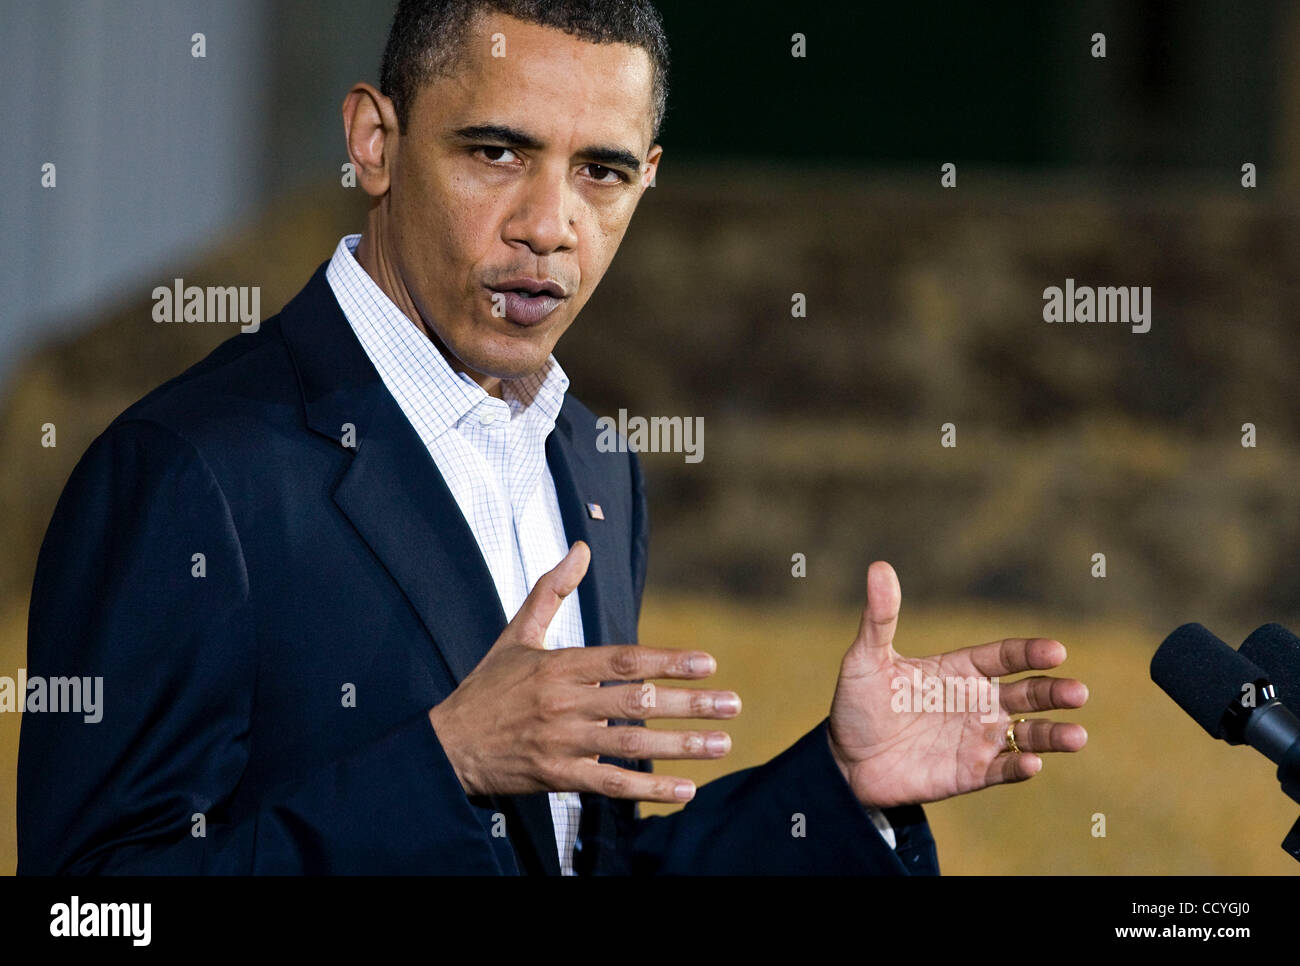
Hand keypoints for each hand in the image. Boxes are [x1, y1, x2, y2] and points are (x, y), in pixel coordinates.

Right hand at [427, 541, 741, 802]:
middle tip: (732, 704)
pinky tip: (685, 790)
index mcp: (559, 666)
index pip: (624, 660)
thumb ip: (551, 590)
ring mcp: (561, 742)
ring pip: (631, 745)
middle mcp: (563, 703)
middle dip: (689, 703)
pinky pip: (610, 785)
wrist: (448, 746)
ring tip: (722, 743)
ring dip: (681, 746)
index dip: (668, 660)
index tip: (708, 663)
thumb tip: (581, 547)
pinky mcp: (558, 776)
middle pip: (637, 702)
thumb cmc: (488, 687)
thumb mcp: (516, 633)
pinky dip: (649, 789)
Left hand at [827, 561, 1087, 808]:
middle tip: (1078, 691)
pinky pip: (1002, 770)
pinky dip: (1019, 767)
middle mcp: (976, 702)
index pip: (1003, 657)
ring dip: (1052, 734)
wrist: (845, 761)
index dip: (1029, 653)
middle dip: (1054, 692)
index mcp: (958, 670)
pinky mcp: (970, 773)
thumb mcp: (865, 659)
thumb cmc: (857, 705)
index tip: (1056, 651)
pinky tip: (1031, 763)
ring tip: (1077, 734)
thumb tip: (879, 567)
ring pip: (1027, 734)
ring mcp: (976, 739)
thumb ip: (879, 618)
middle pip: (1027, 694)